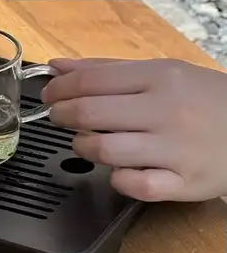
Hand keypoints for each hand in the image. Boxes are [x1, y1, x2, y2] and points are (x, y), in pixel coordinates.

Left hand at [42, 57, 226, 201]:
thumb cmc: (201, 97)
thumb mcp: (160, 71)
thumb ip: (106, 69)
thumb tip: (56, 66)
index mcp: (159, 78)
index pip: (91, 80)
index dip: (60, 89)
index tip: (50, 95)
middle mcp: (166, 112)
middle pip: (91, 114)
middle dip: (62, 115)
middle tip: (58, 117)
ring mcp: (176, 150)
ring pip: (106, 151)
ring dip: (83, 147)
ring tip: (84, 142)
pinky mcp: (185, 184)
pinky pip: (136, 186)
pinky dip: (118, 179)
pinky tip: (117, 170)